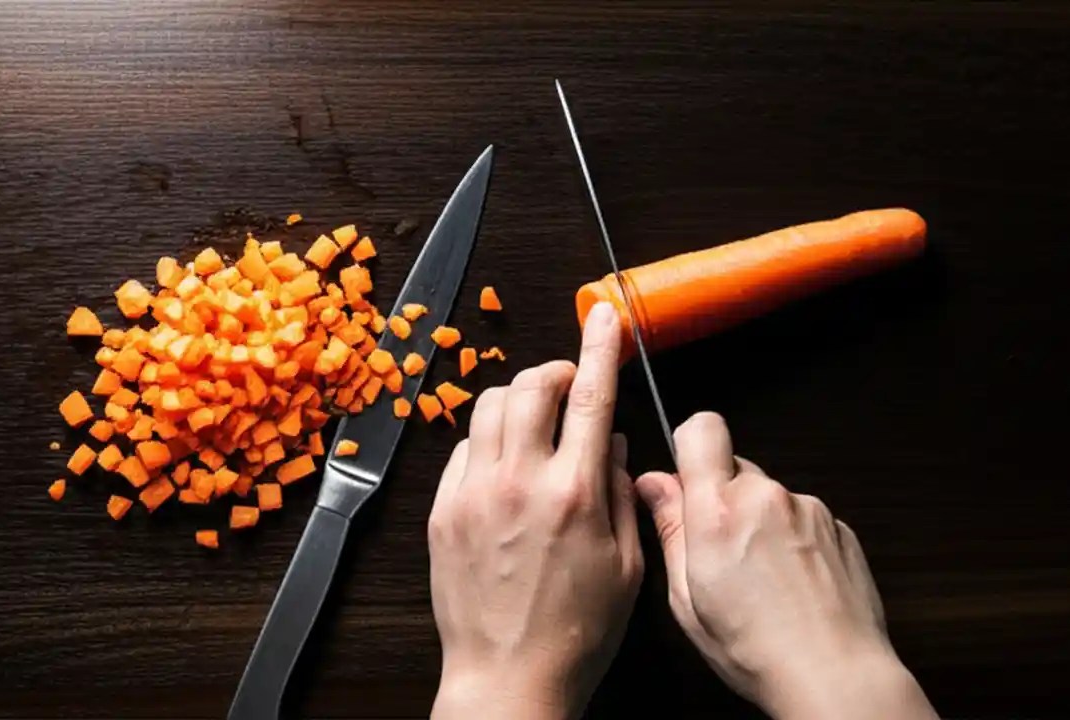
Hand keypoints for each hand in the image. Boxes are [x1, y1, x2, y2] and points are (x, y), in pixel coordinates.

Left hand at [429, 302, 642, 719]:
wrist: (508, 678)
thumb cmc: (576, 632)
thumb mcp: (626, 566)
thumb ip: (623, 494)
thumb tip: (614, 445)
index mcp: (575, 493)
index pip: (591, 397)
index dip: (600, 348)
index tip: (604, 317)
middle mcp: (520, 482)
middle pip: (530, 387)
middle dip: (555, 371)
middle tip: (569, 385)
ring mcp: (474, 493)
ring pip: (488, 406)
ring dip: (517, 398)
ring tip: (536, 421)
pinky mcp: (442, 510)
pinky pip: (462, 448)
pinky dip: (487, 439)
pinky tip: (504, 463)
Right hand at [636, 412, 936, 719]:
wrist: (836, 676)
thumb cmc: (756, 650)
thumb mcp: (687, 598)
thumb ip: (670, 529)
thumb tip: (653, 484)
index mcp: (719, 512)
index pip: (702, 429)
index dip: (689, 445)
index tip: (685, 478)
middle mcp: (766, 497)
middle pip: (734, 468)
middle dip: (722, 499)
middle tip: (720, 554)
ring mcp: (808, 509)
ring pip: (769, 497)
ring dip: (760, 524)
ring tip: (762, 581)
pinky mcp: (839, 527)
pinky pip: (802, 518)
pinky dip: (792, 542)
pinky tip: (791, 586)